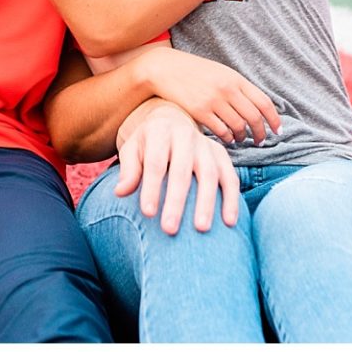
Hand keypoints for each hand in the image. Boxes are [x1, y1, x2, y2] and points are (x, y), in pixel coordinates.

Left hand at [115, 101, 240, 234]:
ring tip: (201, 229)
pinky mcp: (221, 155)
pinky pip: (230, 177)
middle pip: (182, 170)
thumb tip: (120, 192)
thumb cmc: (147, 144)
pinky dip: (231, 199)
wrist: (170, 121)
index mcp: (161, 131)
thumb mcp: (132, 149)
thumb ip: (129, 170)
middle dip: (176, 200)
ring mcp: (206, 145)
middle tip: (169, 229)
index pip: (156, 162)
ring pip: (210, 174)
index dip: (152, 187)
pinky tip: (229, 222)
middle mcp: (186, 135)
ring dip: (207, 202)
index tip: (147, 214)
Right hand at [142, 44, 281, 145]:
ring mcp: (213, 101)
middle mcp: (228, 89)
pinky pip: (220, 131)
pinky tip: (227, 138)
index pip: (264, 102)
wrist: (166, 69)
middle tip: (260, 141)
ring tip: (241, 139)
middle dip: (260, 133)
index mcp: (236, 79)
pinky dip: (227, 137)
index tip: (278, 130)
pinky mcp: (199, 112)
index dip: (274, 119)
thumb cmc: (196, 72)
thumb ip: (238, 88)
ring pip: (238, 126)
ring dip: (242, 136)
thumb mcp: (221, 73)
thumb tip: (257, 108)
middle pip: (253, 117)